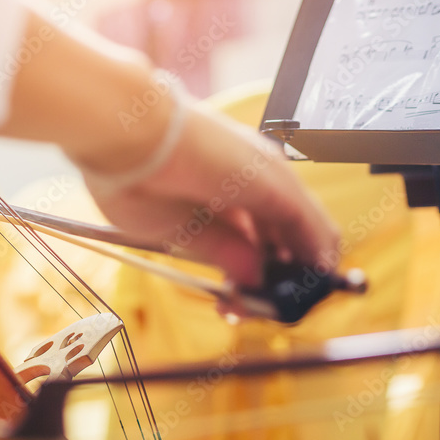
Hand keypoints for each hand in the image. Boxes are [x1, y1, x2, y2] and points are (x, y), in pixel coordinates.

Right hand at [79, 102, 339, 286]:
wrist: (125, 131)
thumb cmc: (131, 175)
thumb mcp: (178, 228)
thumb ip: (221, 251)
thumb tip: (252, 277)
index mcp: (217, 184)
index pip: (249, 234)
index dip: (246, 270)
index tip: (232, 300)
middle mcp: (248, 176)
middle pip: (279, 234)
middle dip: (273, 276)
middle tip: (254, 307)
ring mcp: (266, 176)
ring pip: (301, 232)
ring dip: (296, 274)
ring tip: (282, 305)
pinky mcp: (278, 184)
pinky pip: (313, 229)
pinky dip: (314, 261)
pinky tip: (311, 284)